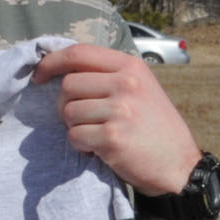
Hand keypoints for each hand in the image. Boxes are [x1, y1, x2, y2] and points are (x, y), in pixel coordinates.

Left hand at [33, 43, 199, 195]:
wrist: (179, 166)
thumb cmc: (155, 128)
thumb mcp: (141, 89)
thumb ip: (108, 76)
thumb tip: (62, 70)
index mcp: (131, 67)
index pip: (79, 53)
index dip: (52, 62)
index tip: (40, 75)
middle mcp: (126, 84)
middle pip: (68, 85)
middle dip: (66, 105)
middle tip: (84, 119)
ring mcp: (120, 110)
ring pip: (69, 113)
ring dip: (76, 128)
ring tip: (98, 135)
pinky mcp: (112, 137)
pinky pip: (75, 137)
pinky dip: (82, 146)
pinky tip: (101, 149)